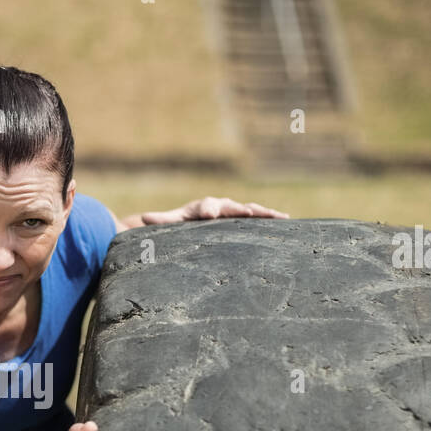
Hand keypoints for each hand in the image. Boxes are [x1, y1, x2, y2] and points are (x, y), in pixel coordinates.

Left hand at [139, 196, 288, 223]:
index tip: (210, 215)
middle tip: (247, 212)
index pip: (207, 206)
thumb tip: (143, 219)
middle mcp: (221, 206)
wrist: (194, 220)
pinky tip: (286, 219)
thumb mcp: (170, 224)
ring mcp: (235, 211)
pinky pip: (258, 217)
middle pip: (232, 206)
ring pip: (249, 210)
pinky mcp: (244, 219)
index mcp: (203, 206)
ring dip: (262, 213)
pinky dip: (271, 217)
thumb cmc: (182, 224)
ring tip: (277, 215)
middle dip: (240, 209)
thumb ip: (160, 221)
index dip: (208, 209)